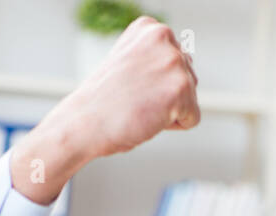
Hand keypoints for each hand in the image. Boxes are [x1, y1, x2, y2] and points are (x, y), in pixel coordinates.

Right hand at [10, 16, 199, 204]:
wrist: (84, 121)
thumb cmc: (104, 99)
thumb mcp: (131, 63)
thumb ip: (158, 58)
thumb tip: (188, 59)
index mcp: (151, 28)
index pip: (177, 64)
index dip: (156, 84)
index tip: (132, 84)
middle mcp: (164, 38)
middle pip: (188, 80)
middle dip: (166, 97)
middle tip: (135, 98)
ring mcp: (174, 61)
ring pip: (191, 99)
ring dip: (169, 111)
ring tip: (140, 106)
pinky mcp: (181, 88)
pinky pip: (192, 119)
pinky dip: (173, 126)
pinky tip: (149, 117)